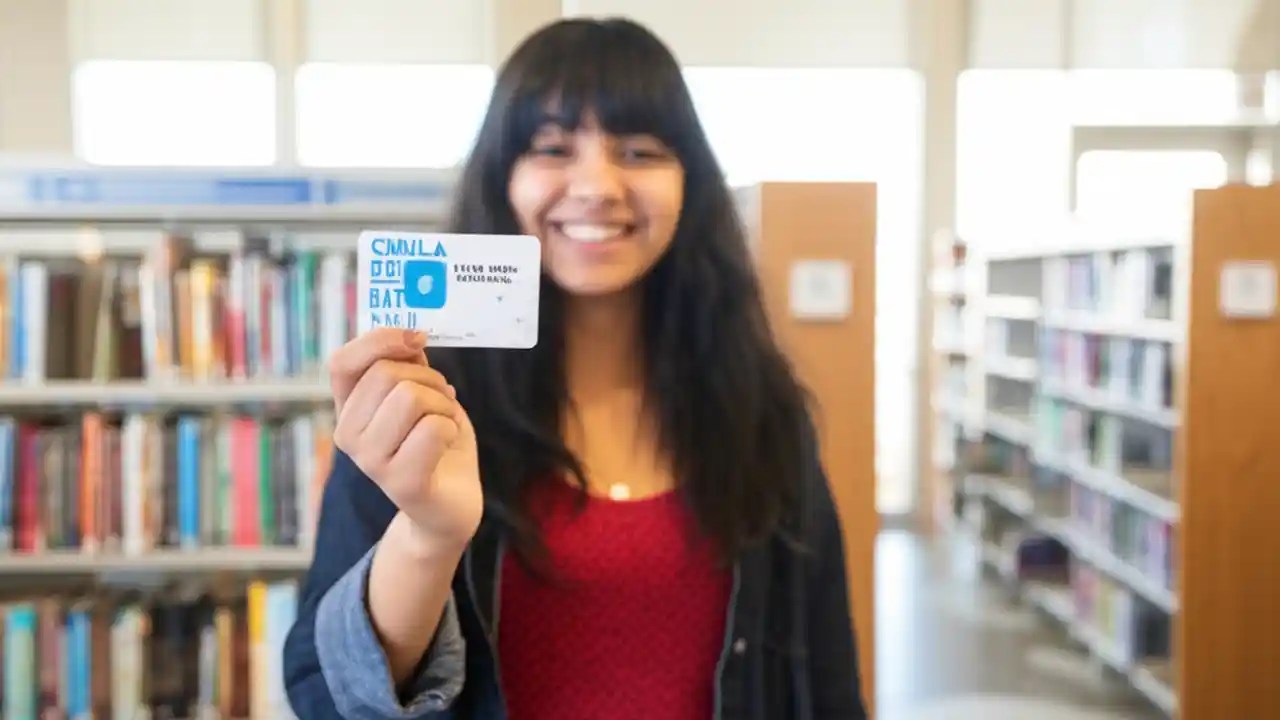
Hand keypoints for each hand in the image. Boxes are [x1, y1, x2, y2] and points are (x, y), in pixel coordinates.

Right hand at [329, 328, 482, 550]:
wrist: (450, 504)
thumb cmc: (435, 442)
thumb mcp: (420, 392)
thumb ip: (407, 365)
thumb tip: (409, 335)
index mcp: (348, 409)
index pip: (342, 362)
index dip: (380, 340)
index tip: (417, 339)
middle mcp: (348, 436)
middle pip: (388, 374)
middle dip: (430, 379)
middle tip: (441, 401)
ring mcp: (371, 462)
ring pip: (411, 397)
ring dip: (442, 405)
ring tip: (444, 424)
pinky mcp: (402, 483)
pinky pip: (434, 429)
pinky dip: (452, 428)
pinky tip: (447, 445)